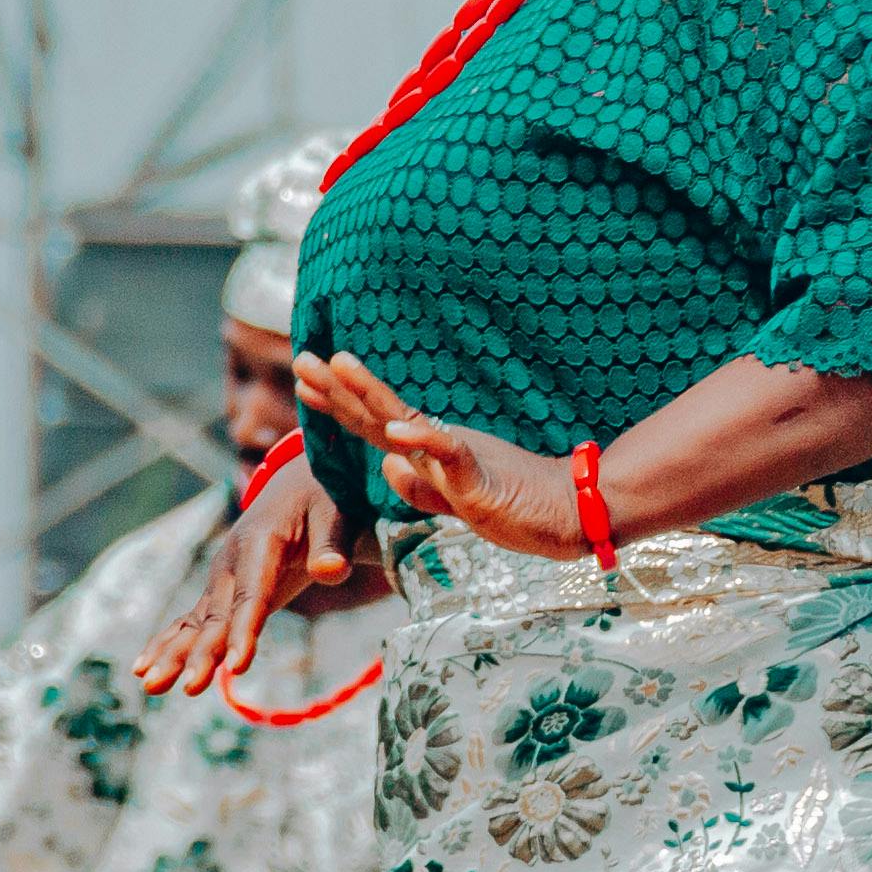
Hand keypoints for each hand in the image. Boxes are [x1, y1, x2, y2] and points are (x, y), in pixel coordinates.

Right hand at [135, 464, 357, 694]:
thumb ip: (333, 544)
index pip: (252, 592)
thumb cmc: (323, 500)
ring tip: (151, 686)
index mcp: (261, 540)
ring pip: (196, 622)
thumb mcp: (336, 513)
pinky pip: (193, 622)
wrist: (299, 485)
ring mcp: (221, 577)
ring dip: (174, 654)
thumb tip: (331, 571)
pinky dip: (169, 644)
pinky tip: (143, 670)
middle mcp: (231, 561)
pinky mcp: (221, 592)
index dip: (244, 629)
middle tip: (192, 687)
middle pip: (216, 613)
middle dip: (202, 652)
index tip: (237, 665)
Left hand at [298, 352, 584, 558]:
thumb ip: (422, 489)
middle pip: (378, 414)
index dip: (338, 404)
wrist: (571, 514)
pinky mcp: (480, 478)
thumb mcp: (457, 503)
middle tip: (301, 357)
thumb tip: (389, 464)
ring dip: (370, 394)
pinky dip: (422, 441)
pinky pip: (448, 454)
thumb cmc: (519, 507)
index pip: (373, 425)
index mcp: (430, 455)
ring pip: (406, 420)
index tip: (304, 382)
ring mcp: (458, 459)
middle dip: (337, 388)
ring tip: (338, 366)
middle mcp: (438, 448)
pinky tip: (395, 431)